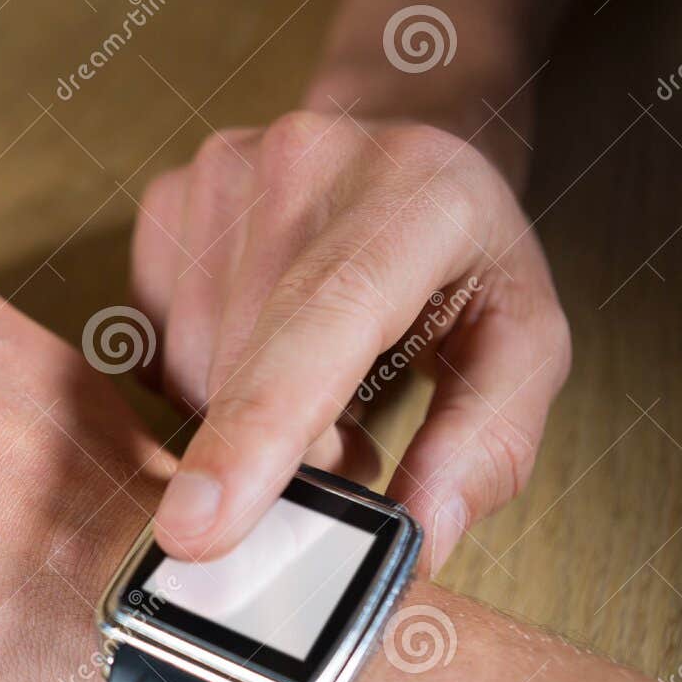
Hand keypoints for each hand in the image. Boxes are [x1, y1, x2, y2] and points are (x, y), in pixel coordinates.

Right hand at [131, 111, 570, 570]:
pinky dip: (206, 377)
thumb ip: (488, 444)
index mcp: (419, 194)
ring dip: (246, 416)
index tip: (200, 528)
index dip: (258, 428)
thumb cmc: (468, 258)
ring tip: (319, 382)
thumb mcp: (523, 344)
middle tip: (351, 438)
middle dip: (286, 447)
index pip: (322, 319)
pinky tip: (263, 345)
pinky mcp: (169, 200)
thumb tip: (422, 534)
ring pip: (191, 372)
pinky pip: (158, 346)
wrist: (413, 147)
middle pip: (244, 374)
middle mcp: (308, 162)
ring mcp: (223, 173)